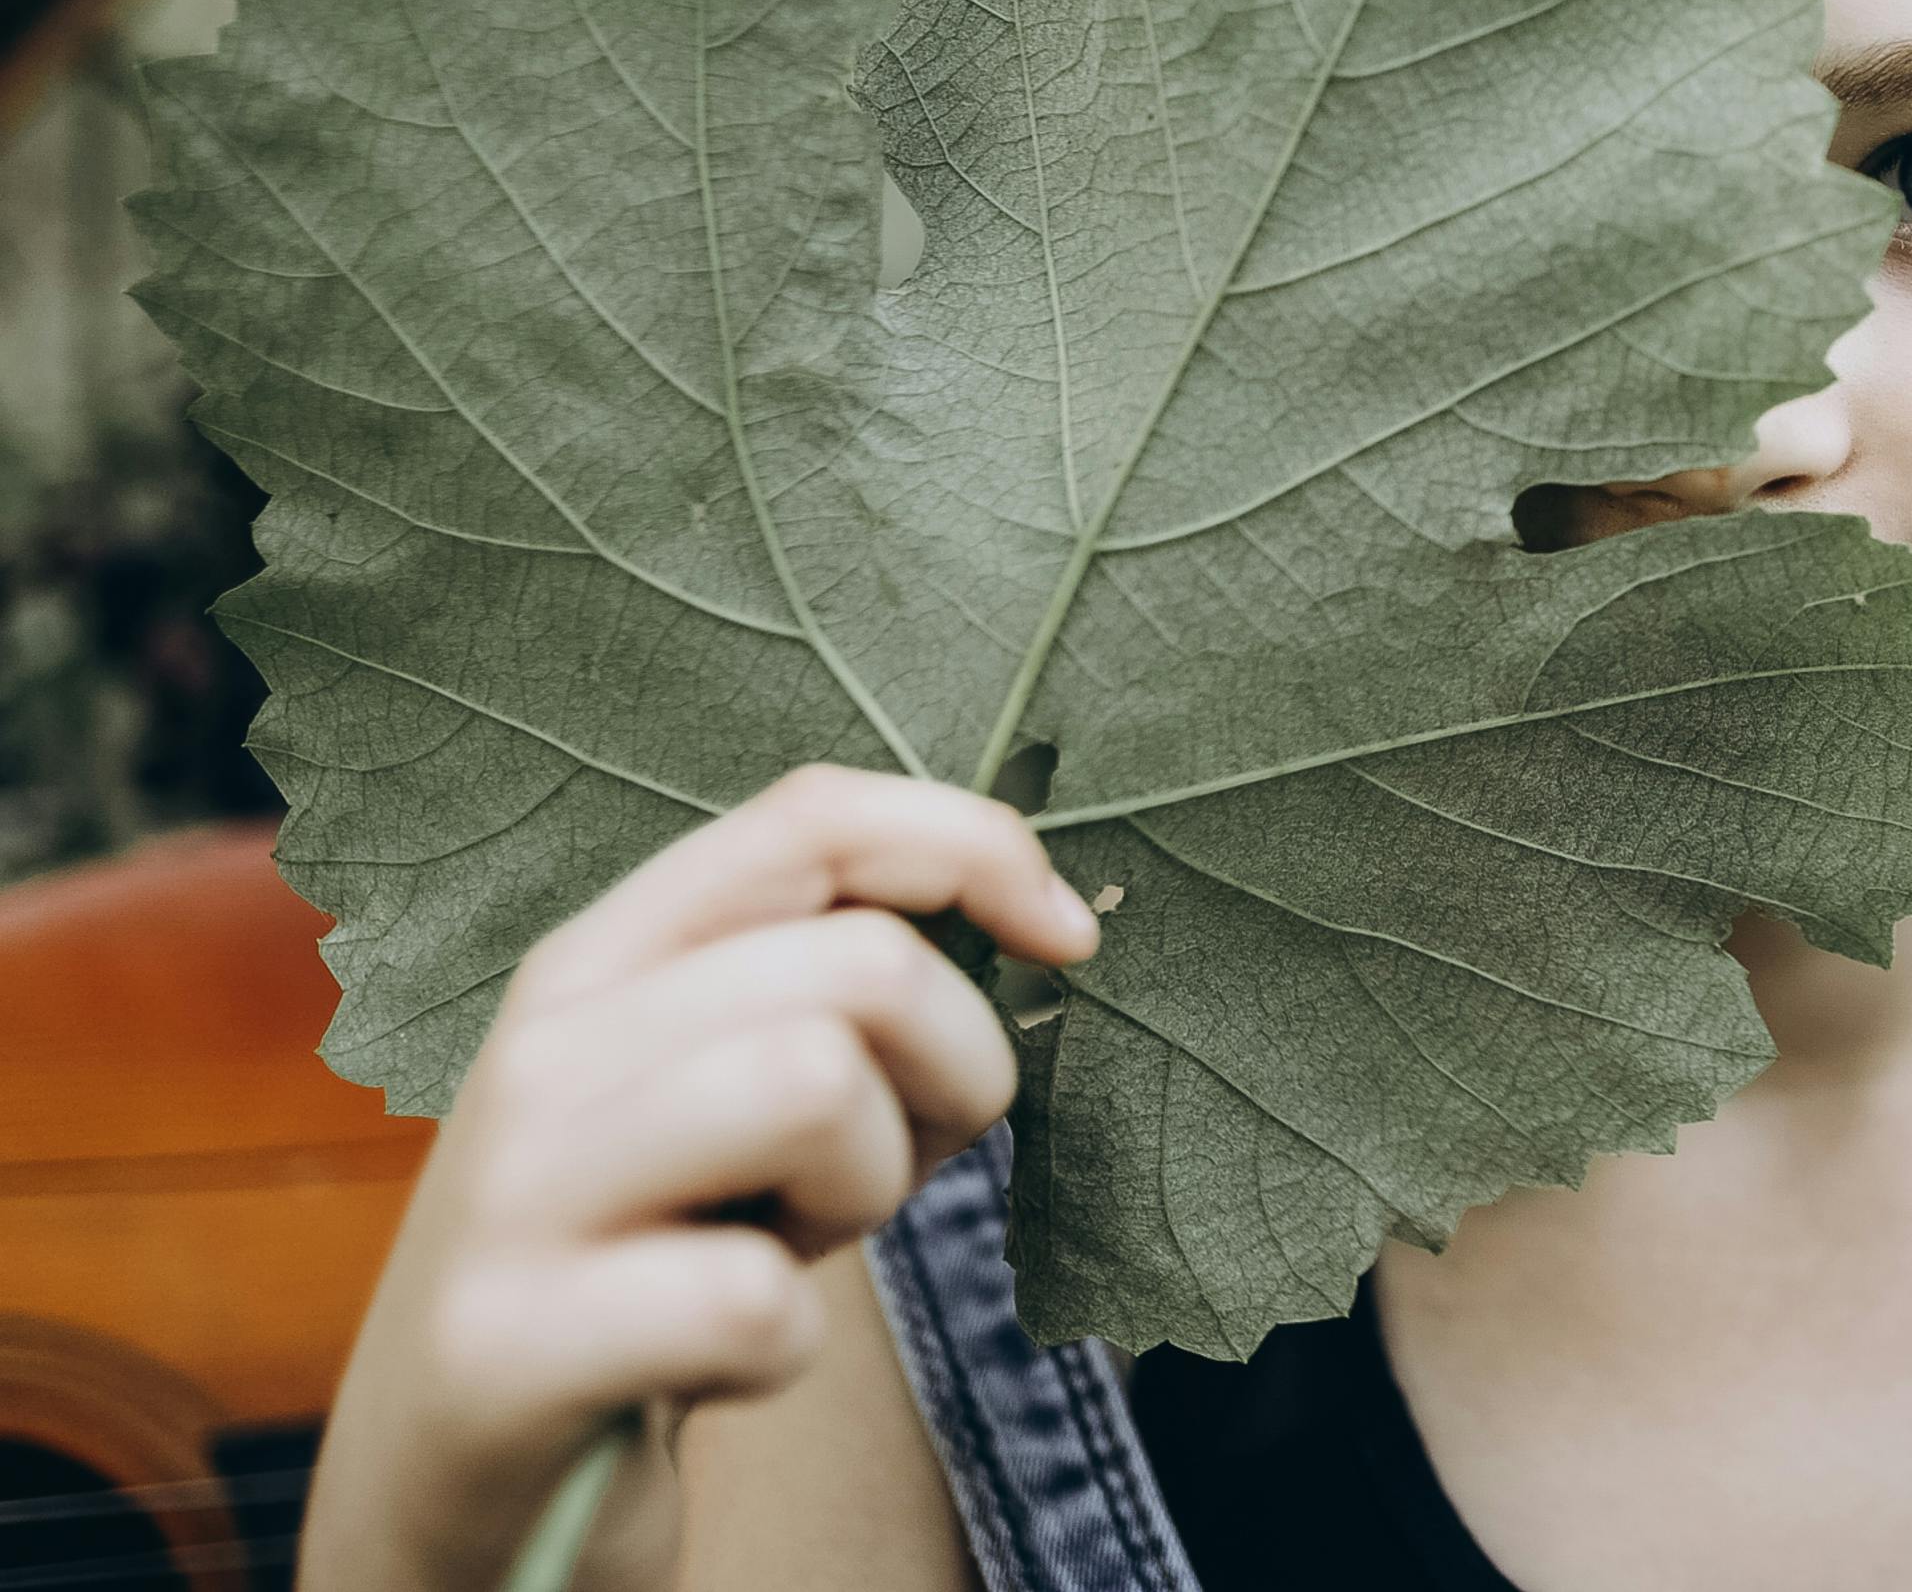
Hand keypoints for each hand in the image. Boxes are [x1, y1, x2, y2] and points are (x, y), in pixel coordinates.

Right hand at [298, 766, 1100, 1591]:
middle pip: (864, 964)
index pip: (812, 817)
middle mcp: (544, 1046)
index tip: (1069, 943)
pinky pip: (751, 1303)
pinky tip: (715, 1366)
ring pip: (814, 1086)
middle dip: (945, 1080)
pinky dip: (784, 1351)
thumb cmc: (653, 1262)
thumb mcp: (729, 1089)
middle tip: (863, 1177)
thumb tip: (1047, 920)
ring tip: (784, 1249)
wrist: (455, 1481)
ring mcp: (513, 1192)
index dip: (974, 851)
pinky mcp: (505, 1347)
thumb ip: (836, 983)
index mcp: (602, 958)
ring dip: (864, 1192)